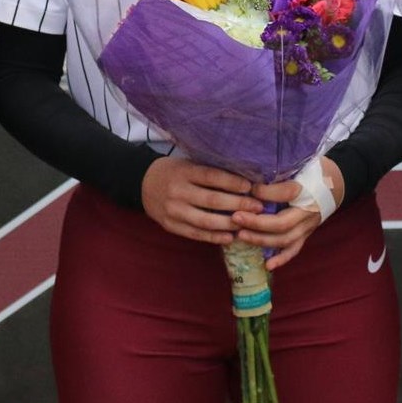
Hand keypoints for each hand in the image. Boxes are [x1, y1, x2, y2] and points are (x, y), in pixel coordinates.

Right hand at [140, 157, 259, 245]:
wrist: (143, 184)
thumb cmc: (173, 172)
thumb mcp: (188, 164)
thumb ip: (209, 172)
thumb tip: (243, 180)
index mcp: (184, 172)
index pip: (211, 176)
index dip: (232, 182)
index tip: (250, 187)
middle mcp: (178, 191)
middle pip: (212, 200)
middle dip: (238, 204)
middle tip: (258, 207)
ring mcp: (173, 210)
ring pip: (205, 220)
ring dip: (229, 224)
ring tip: (248, 224)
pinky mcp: (171, 226)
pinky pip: (195, 234)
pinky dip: (214, 237)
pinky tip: (230, 238)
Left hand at [237, 159, 345, 269]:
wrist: (335, 184)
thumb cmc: (312, 171)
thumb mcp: (299, 165)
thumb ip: (279, 171)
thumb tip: (251, 176)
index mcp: (306, 189)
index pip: (286, 192)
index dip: (266, 192)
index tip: (249, 188)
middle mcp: (307, 211)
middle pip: (282, 223)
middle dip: (256, 223)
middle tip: (235, 217)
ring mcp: (308, 226)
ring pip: (285, 239)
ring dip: (262, 240)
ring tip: (240, 235)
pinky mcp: (306, 234)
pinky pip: (294, 249)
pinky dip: (282, 259)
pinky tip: (267, 265)